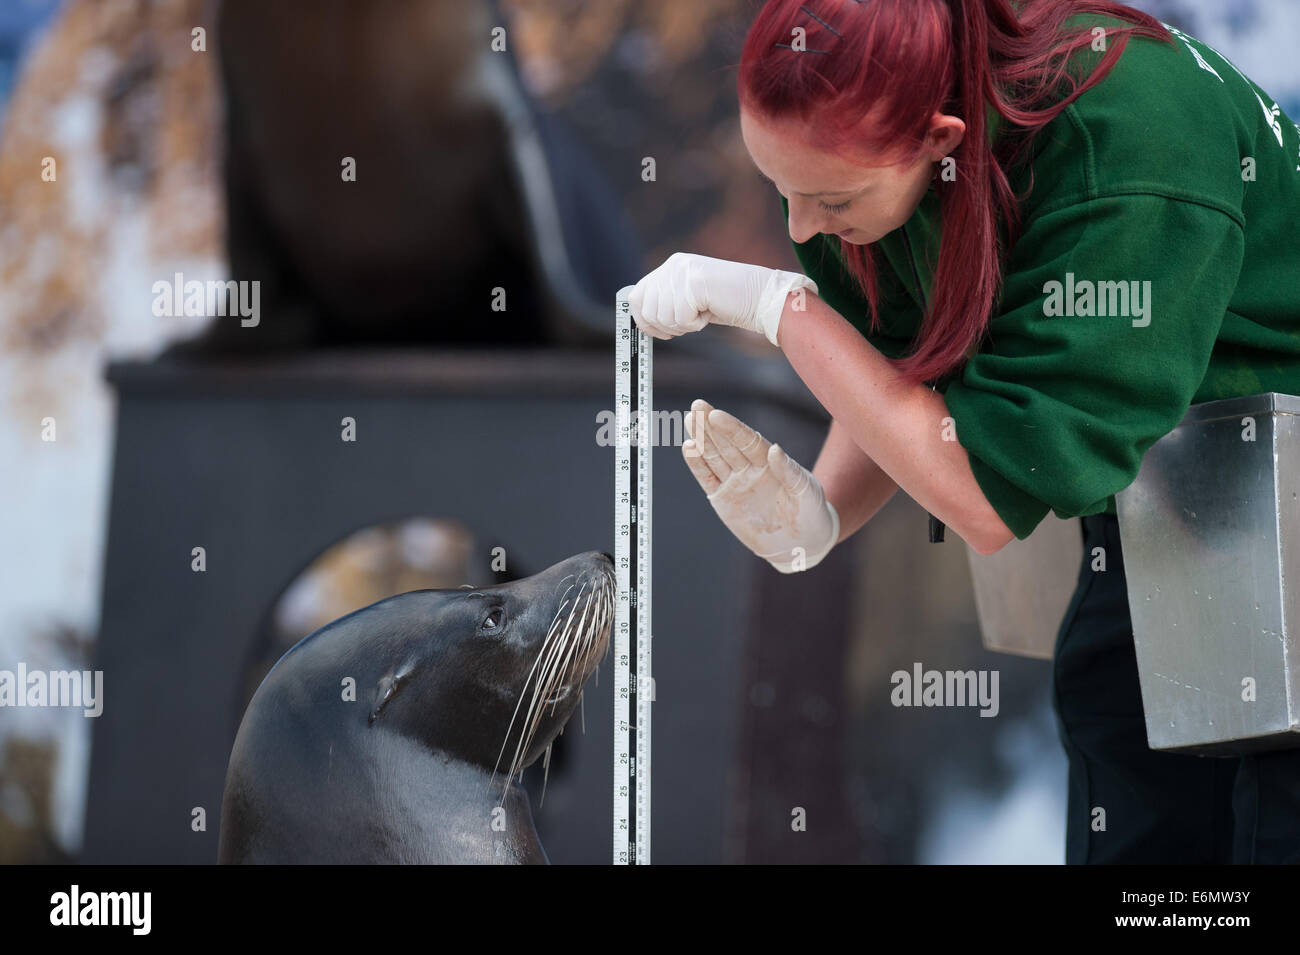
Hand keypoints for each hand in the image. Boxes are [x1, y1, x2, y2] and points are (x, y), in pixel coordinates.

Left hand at [618, 252, 817, 346]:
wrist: (760, 298)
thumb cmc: (727, 303)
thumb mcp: (688, 301)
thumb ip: (665, 303)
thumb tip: (637, 319)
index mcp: (670, 267)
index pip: (636, 296)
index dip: (644, 321)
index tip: (663, 332)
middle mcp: (673, 265)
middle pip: (646, 310)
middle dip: (666, 327)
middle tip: (689, 323)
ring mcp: (683, 272)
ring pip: (663, 316)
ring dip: (683, 326)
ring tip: (702, 314)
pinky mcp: (694, 282)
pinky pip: (681, 318)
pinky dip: (695, 325)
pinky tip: (709, 313)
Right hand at [682, 399, 839, 572]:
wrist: (801, 544)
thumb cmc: (810, 513)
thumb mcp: (806, 492)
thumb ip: (789, 471)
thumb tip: (774, 449)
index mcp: (770, 461)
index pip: (748, 440)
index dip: (733, 428)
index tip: (716, 414)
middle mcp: (750, 467)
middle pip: (727, 443)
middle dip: (711, 425)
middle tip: (696, 406)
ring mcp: (735, 482)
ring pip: (714, 457)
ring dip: (701, 439)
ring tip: (689, 420)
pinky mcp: (723, 499)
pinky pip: (707, 478)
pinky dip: (697, 464)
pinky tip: (688, 447)